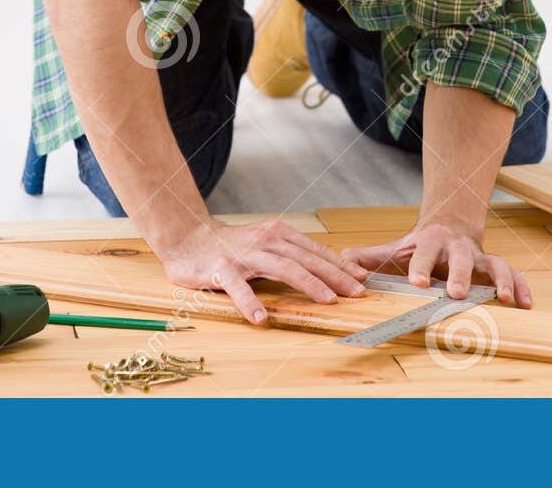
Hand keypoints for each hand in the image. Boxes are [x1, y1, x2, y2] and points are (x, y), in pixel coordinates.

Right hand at [158, 218, 368, 323]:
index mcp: (278, 234)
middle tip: (357, 293)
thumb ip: (290, 255)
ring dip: (308, 284)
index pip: (315, 251)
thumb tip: (326, 272)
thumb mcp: (265, 244)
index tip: (362, 279)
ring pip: (282, 267)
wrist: (188, 237)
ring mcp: (244, 254)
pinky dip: (250, 302)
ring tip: (327, 300)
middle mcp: (265, 240)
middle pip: (306, 258)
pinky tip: (261, 318)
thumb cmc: (231, 246)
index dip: (340, 265)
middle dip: (335, 276)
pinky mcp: (221, 268)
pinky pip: (238, 287)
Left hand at [340, 222, 533, 307]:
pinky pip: (512, 273)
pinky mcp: (494, 267)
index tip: (416, 281)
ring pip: (493, 264)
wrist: (448, 226)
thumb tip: (341, 260)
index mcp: (429, 241)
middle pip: (460, 258)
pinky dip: (522, 286)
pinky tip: (526, 304)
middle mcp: (456, 247)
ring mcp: (478, 257)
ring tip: (506, 300)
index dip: (420, 265)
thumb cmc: (417, 247)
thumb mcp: (393, 250)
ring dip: (500, 280)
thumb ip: (368, 257)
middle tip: (456, 293)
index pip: (423, 252)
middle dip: (459, 275)